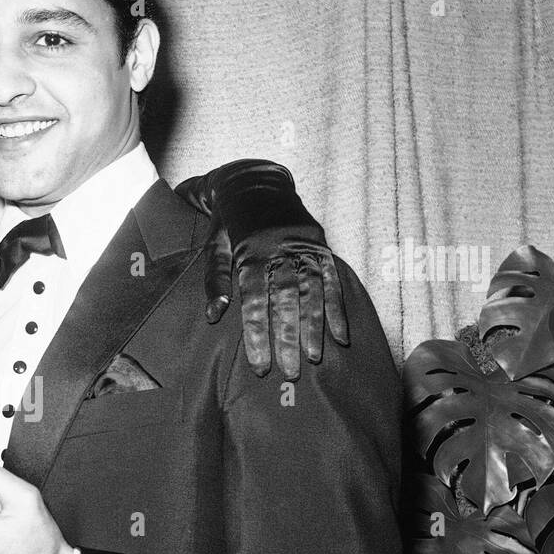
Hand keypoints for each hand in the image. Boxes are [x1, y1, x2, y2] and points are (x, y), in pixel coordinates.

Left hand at [178, 160, 349, 380]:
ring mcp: (303, 246)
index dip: (257, 335)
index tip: (260, 366)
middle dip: (288, 338)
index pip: (254, 301)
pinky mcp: (319, 244)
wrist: (253, 180)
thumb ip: (214, 280)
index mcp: (250, 252)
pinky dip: (337, 307)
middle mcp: (279, 249)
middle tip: (290, 373)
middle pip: (285, 300)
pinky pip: (331, 278)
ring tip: (315, 358)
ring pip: (312, 291)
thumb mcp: (213, 247)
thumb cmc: (227, 223)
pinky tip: (340, 334)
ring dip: (315, 327)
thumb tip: (213, 317)